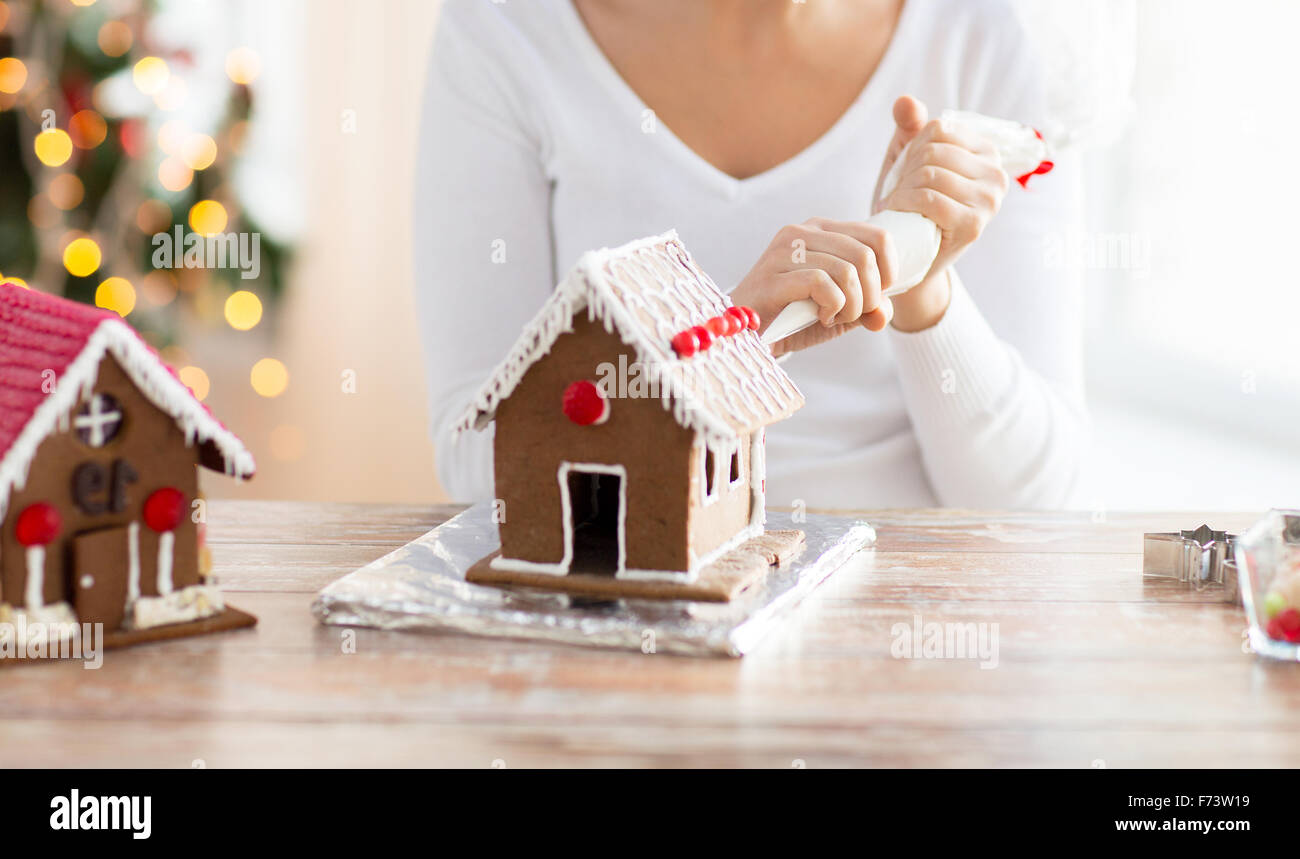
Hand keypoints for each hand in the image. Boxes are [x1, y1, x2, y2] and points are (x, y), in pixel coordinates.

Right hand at [731, 217, 896, 356]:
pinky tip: (820, 317)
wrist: (747, 336)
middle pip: (865, 255)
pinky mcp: (774, 276)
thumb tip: (883, 315)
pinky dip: (832, 307)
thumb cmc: (793, 318)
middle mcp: (803, 231)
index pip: (877, 236)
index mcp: (822, 230)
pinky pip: (822, 285)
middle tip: (853, 314)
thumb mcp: (841, 312)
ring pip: (847, 271)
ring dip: (852, 306)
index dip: (888, 271)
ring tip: (835, 318)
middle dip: (871, 295)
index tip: (875, 297)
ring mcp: (785, 251)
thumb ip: (868, 309)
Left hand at [873, 95, 1008, 330]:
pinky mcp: (974, 225)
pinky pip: (930, 199)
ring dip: (901, 190)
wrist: (908, 252)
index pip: (938, 129)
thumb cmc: (908, 201)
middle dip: (905, 172)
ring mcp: (989, 201)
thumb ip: (909, 127)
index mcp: (986, 152)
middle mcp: (996, 174)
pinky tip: (900, 213)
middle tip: (897, 192)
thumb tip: (905, 101)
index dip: (911, 149)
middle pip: (933, 152)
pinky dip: (905, 204)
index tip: (906, 171)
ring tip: (897, 203)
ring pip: (930, 175)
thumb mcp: (907, 159)